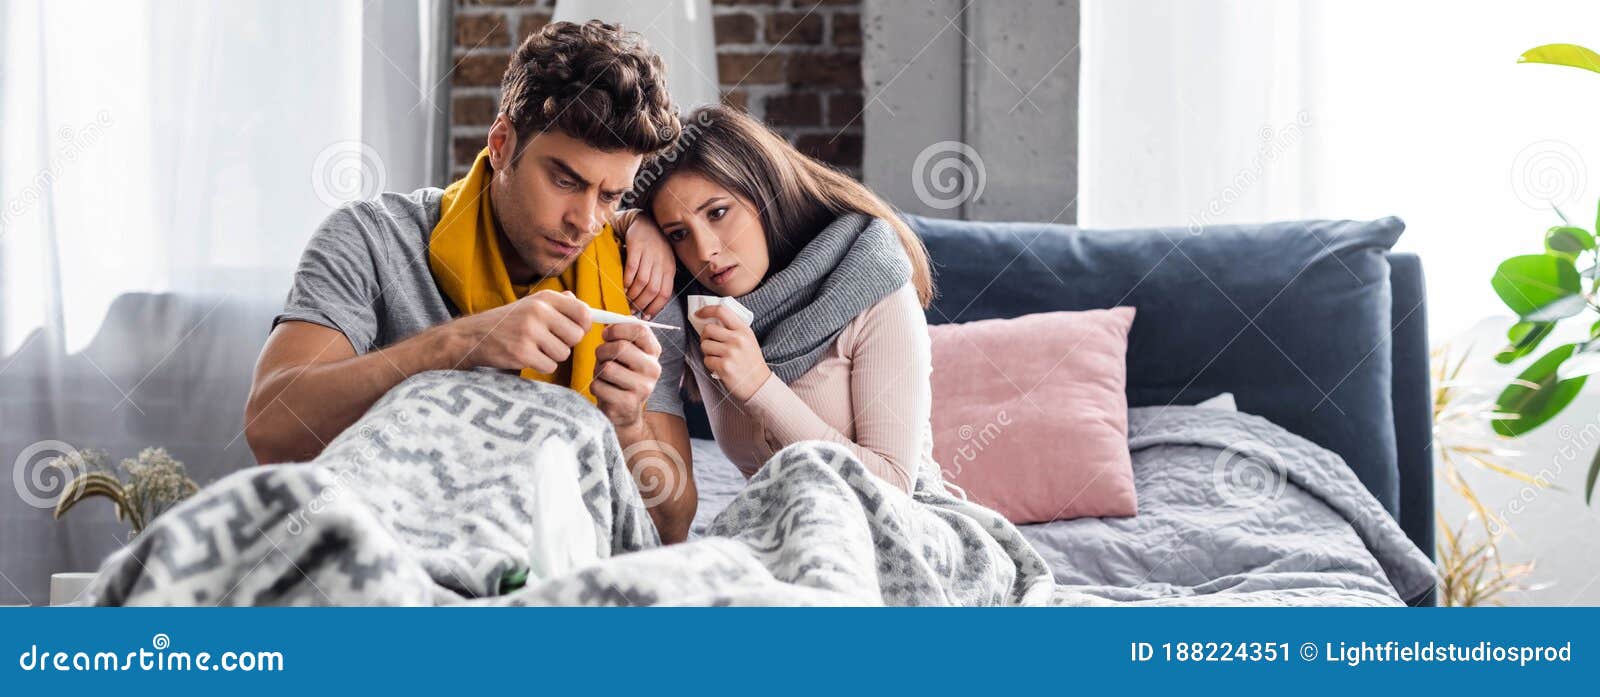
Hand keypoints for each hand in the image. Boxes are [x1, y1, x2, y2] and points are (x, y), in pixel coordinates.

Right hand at [454, 289, 590, 372]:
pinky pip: (550, 366)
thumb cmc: (509, 321)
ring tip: (535, 348)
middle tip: (549, 341)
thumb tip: (589, 311)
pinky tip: (527, 356)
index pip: (584, 313)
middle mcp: (538, 312)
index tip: (574, 330)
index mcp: (545, 298)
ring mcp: (529, 333)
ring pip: (564, 354)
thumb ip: (560, 305)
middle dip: (566, 343)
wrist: (473, 336)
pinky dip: (542, 366)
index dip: (584, 326)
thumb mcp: (532, 304)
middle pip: (576, 336)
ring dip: (553, 356)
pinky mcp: (522, 353)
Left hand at [593, 322, 662, 433]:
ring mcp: (643, 388)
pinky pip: (599, 386)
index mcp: (654, 352)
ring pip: (608, 367)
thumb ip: (621, 336)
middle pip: (621, 347)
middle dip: (602, 350)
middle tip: (600, 357)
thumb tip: (606, 323)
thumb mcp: (626, 354)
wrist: (624, 412)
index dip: (617, 328)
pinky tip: (604, 391)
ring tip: (604, 376)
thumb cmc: (620, 375)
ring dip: (598, 370)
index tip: (606, 334)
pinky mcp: (628, 404)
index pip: (640, 330)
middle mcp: (653, 369)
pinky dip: (595, 386)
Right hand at [623, 214, 674, 319]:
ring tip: (626, 300)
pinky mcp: (636, 247)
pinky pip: (631, 268)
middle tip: (632, 309)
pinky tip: (623, 285)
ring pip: (642, 282)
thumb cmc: (653, 247)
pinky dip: (627, 280)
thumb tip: (650, 304)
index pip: (665, 293)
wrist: (644, 223)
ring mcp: (649, 254)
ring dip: (633, 294)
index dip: (655, 307)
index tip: (646, 315)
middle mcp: (661, 262)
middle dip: (641, 303)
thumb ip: (659, 280)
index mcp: (669, 268)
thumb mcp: (662, 263)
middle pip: (652, 290)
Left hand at [696, 305, 769, 401]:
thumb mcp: (748, 339)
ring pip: (704, 345)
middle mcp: (737, 339)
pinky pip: (706, 359)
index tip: (699, 314)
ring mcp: (730, 353)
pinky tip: (720, 367)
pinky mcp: (724, 366)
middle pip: (708, 329)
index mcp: (743, 330)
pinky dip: (710, 364)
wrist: (759, 384)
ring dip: (707, 352)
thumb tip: (710, 321)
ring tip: (718, 357)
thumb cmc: (751, 362)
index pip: (721, 311)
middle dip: (705, 336)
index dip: (706, 310)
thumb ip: (733, 329)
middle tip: (710, 343)